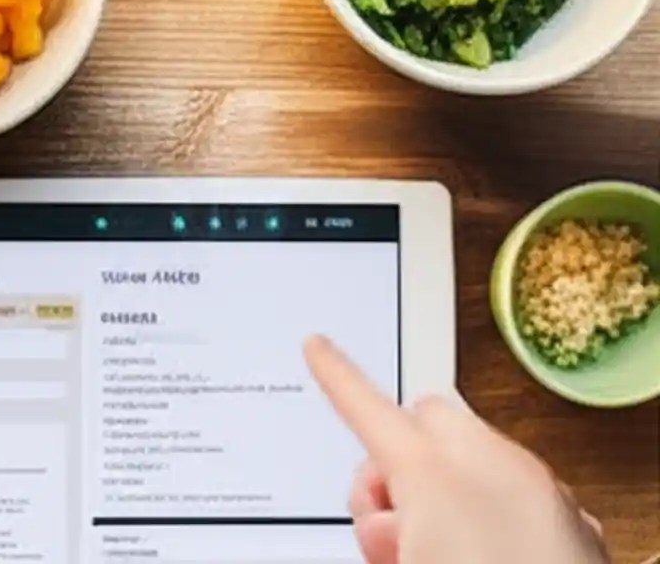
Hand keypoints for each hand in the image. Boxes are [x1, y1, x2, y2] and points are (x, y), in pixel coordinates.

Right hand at [304, 336, 609, 563]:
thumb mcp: (396, 553)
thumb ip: (379, 517)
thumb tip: (388, 519)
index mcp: (436, 471)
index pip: (368, 407)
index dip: (336, 376)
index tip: (317, 346)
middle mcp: (491, 467)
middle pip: (422, 428)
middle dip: (399, 462)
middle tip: (391, 528)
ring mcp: (538, 490)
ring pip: (470, 461)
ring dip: (446, 497)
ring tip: (434, 558)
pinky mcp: (572, 521)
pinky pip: (518, 490)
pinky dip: (494, 515)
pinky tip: (485, 561)